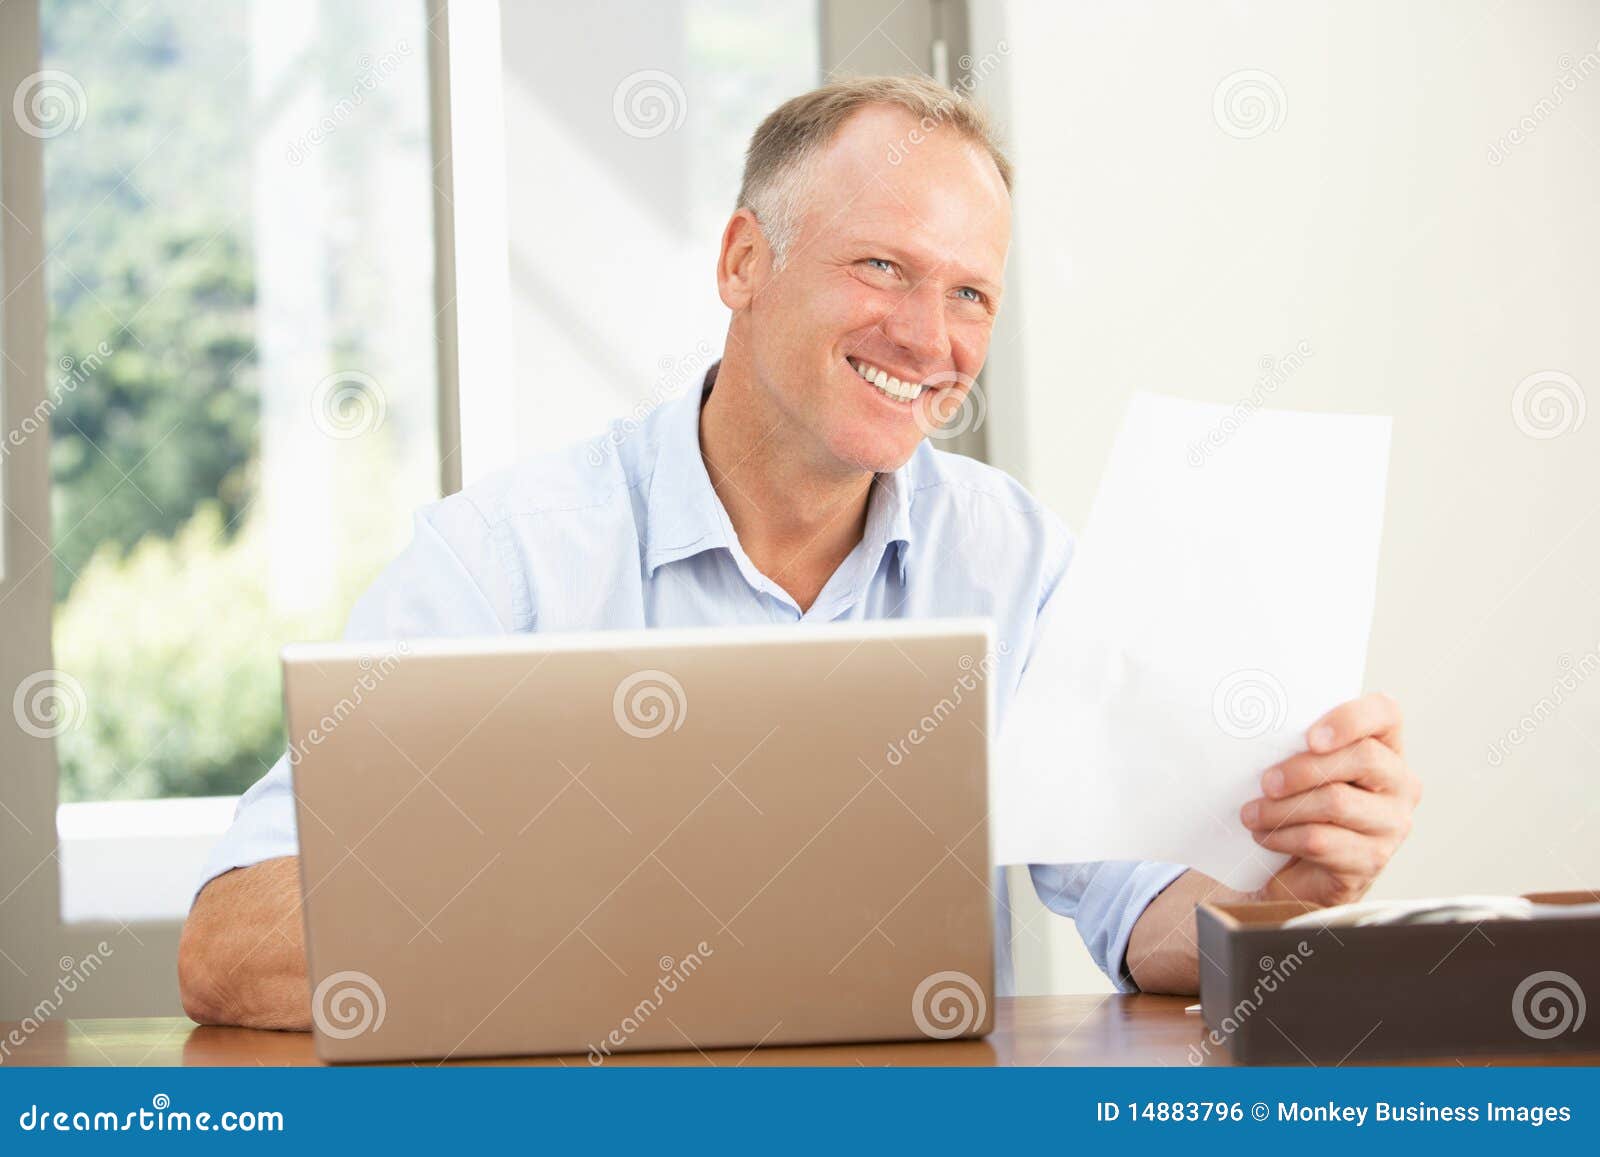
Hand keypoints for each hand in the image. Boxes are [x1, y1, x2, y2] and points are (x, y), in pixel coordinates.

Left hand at [1239, 693, 1420, 908]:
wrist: (1307, 871)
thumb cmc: (1304, 804)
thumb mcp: (1305, 769)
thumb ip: (1298, 747)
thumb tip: (1255, 732)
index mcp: (1385, 747)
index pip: (1385, 713)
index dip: (1351, 719)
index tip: (1310, 738)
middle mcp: (1401, 784)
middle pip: (1362, 758)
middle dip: (1303, 769)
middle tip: (1265, 782)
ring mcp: (1393, 824)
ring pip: (1336, 802)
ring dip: (1282, 808)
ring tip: (1251, 814)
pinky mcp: (1373, 860)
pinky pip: (1321, 841)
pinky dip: (1283, 837)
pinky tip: (1264, 836)